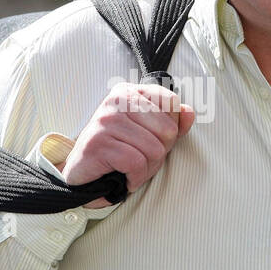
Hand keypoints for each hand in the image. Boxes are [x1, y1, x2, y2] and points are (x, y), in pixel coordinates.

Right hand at [57, 83, 195, 208]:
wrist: (81, 177)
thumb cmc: (116, 154)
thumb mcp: (147, 135)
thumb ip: (171, 123)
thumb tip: (189, 113)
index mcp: (129, 91)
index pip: (171, 103)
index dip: (169, 130)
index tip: (148, 140)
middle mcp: (117, 100)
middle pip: (167, 130)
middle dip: (158, 153)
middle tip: (138, 160)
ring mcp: (106, 119)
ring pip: (154, 149)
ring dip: (146, 169)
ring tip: (129, 169)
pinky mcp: (98, 142)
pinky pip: (136, 163)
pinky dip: (135, 178)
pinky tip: (123, 177)